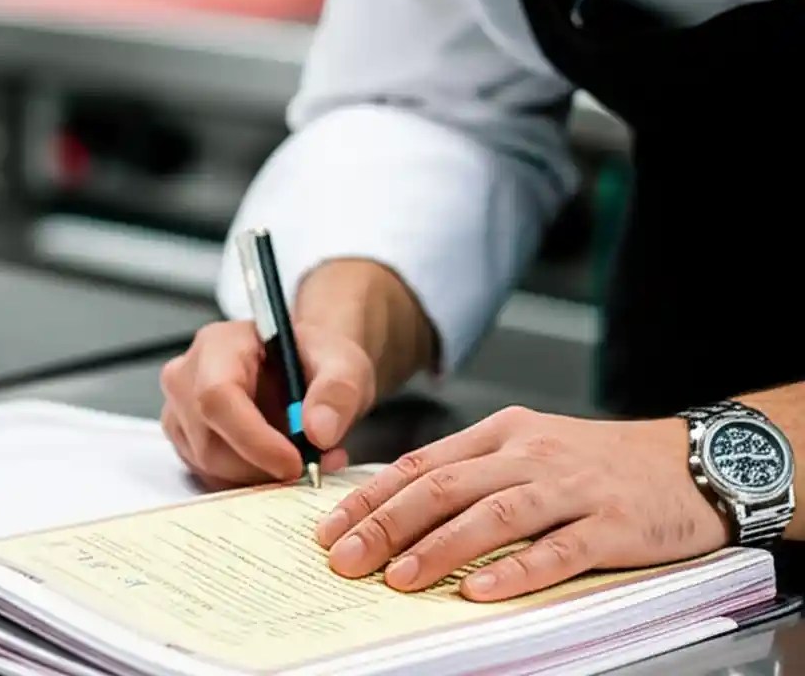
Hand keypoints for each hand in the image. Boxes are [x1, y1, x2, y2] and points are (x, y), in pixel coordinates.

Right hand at [159, 321, 375, 488]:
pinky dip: (250, 481)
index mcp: (218, 345)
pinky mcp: (187, 443)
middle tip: (314, 464)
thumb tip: (318, 432)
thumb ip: (336, 391)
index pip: (217, 397)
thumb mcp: (342, 363)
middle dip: (263, 466)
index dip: (253, 439)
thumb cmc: (315, 358)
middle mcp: (187, 377)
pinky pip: (211, 478)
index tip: (295, 463)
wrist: (306, 368)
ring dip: (261, 476)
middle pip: (209, 442)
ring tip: (306, 458)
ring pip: (210, 467)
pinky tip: (281, 462)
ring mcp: (180, 412)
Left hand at [316, 406, 731, 600]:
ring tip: (399, 578)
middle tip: (347, 558)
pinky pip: (558, 549)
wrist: (693, 461)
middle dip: (388, 524)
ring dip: (440, 548)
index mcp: (503, 433)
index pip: (421, 464)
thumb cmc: (601, 462)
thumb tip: (399, 509)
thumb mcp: (529, 448)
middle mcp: (531, 454)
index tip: (331, 529)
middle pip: (445, 486)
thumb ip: (472, 472)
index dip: (371, 497)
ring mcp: (573, 487)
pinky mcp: (613, 523)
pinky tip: (480, 591)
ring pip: (494, 515)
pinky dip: (515, 571)